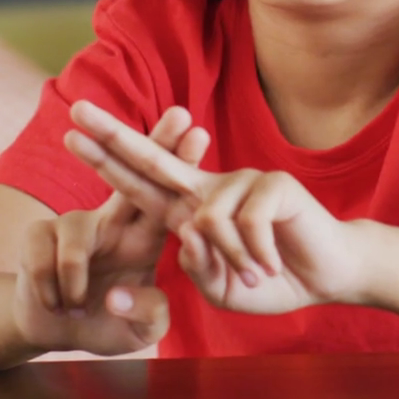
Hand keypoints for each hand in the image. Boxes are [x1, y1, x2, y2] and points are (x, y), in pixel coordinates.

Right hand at [13, 107, 208, 356]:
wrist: (55, 333)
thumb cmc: (106, 324)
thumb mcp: (139, 331)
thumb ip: (148, 316)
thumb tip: (120, 294)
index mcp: (143, 238)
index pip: (166, 197)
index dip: (180, 165)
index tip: (199, 131)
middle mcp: (111, 223)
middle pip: (128, 174)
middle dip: (147, 140)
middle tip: (174, 111)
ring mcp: (73, 224)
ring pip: (75, 233)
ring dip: (74, 275)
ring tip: (76, 305)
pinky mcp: (38, 236)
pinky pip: (45, 255)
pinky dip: (52, 288)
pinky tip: (57, 304)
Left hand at [63, 101, 363, 315]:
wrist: (327, 277)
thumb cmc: (270, 281)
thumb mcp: (221, 288)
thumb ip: (196, 268)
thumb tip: (185, 230)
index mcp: (189, 211)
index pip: (140, 182)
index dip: (107, 159)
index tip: (71, 134)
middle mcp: (209, 188)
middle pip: (154, 157)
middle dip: (113, 135)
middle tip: (76, 110)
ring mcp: (241, 181)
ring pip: (207, 220)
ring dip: (232, 260)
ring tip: (255, 275)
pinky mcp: (273, 184)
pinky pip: (246, 222)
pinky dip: (254, 254)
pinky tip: (271, 262)